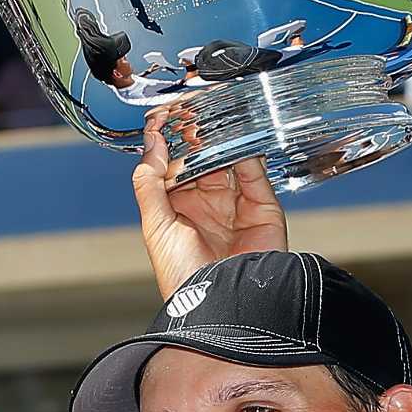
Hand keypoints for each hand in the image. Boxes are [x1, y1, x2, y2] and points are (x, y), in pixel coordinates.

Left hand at [134, 105, 284, 298]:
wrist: (221, 303)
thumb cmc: (182, 276)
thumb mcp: (154, 224)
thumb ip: (149, 181)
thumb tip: (151, 141)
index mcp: (178, 209)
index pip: (174, 164)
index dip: (169, 140)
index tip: (164, 115)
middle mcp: (208, 205)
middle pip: (203, 157)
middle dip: (196, 133)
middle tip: (191, 108)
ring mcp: (235, 205)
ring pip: (230, 159)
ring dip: (221, 137)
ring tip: (213, 114)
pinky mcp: (262, 208)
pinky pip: (255, 172)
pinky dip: (247, 151)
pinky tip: (234, 135)